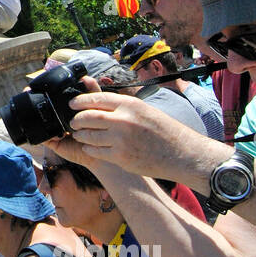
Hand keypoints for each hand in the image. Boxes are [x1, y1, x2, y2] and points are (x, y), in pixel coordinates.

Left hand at [52, 77, 210, 181]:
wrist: (183, 154)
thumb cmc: (165, 131)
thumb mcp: (145, 110)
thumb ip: (123, 106)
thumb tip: (99, 100)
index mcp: (130, 105)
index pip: (97, 98)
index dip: (80, 101)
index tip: (72, 104)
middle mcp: (124, 120)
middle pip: (89, 117)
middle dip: (77, 120)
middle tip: (73, 122)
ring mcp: (122, 140)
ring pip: (89, 136)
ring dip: (81, 135)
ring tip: (80, 134)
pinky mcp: (121, 157)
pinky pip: (97, 151)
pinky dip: (90, 148)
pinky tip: (89, 147)